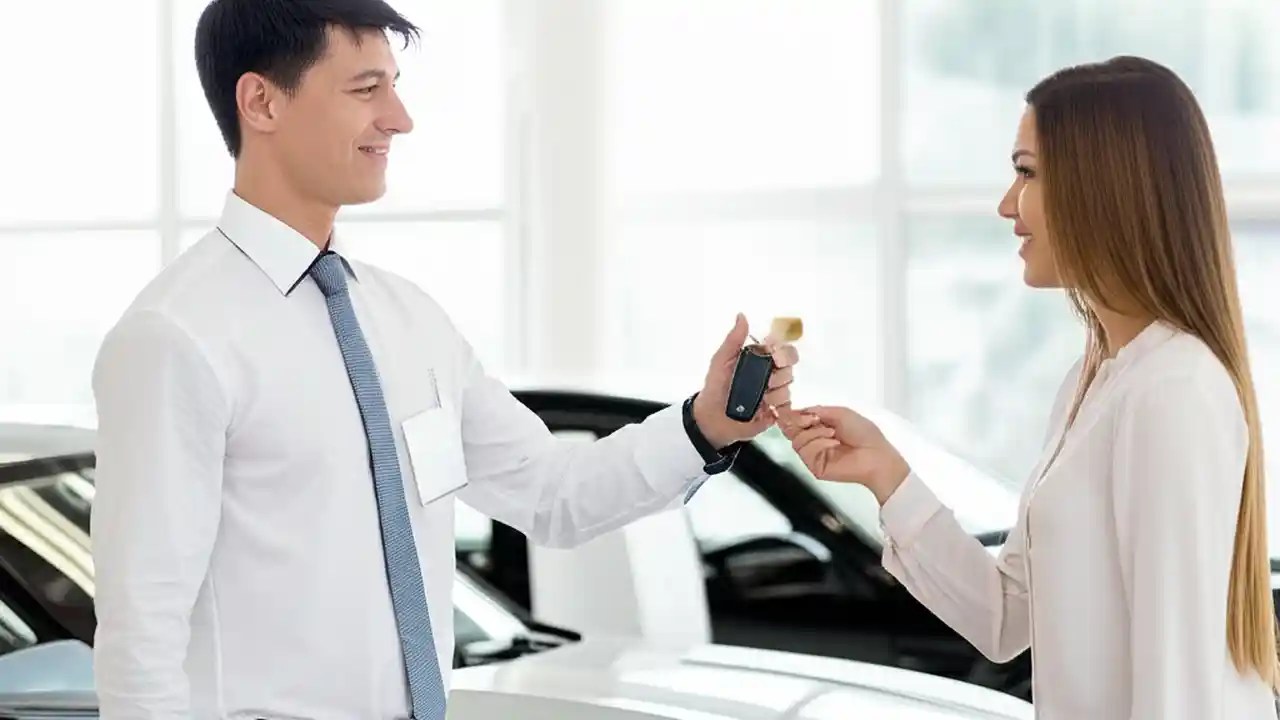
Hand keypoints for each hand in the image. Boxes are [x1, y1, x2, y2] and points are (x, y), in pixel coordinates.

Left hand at [692, 313, 799, 447]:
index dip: (782, 350)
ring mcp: (773, 393)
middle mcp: (769, 375)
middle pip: (789, 366)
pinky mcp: (775, 411)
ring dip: (774, 391)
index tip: (774, 355)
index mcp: (758, 360)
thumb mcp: (721, 361)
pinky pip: (787, 405)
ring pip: (788, 386)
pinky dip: (778, 406)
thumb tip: (741, 316)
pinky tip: (765, 408)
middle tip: (766, 379)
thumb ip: (734, 340)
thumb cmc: (715, 387)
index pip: (781, 348)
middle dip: (780, 372)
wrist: (711, 419)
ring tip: (758, 397)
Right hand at [779, 405, 910, 503]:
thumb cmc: (864, 433)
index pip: (797, 421)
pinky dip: (818, 443)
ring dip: (814, 433)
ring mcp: (814, 455)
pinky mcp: (815, 467)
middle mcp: (814, 441)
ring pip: (796, 440)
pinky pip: (805, 451)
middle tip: (812, 419)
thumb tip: (799, 411)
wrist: (875, 454)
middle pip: (791, 431)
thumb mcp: (841, 413)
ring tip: (832, 433)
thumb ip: (818, 410)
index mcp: (821, 427)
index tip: (797, 412)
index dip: (793, 415)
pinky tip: (832, 443)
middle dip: (799, 422)